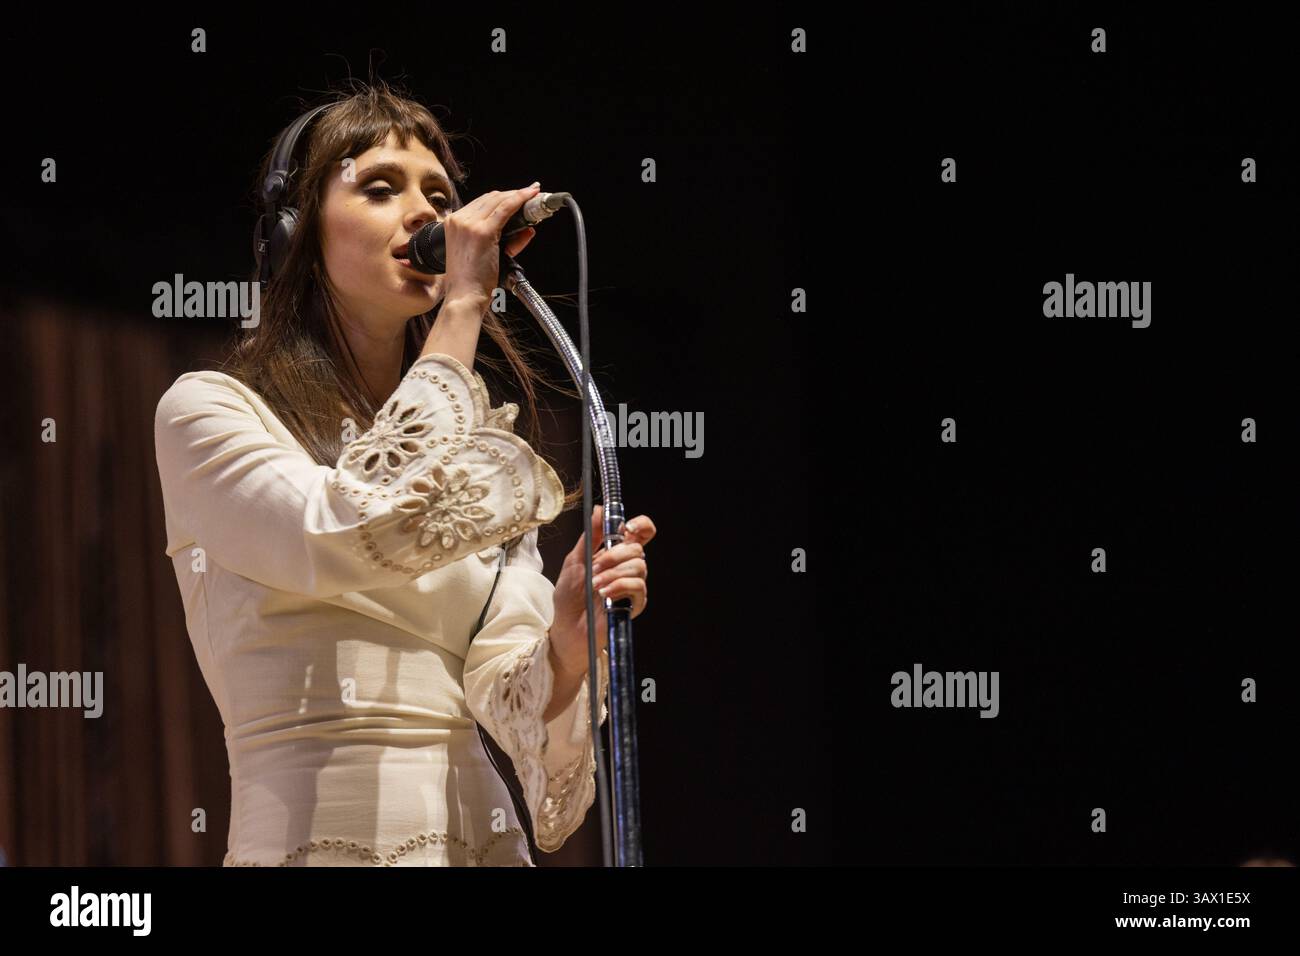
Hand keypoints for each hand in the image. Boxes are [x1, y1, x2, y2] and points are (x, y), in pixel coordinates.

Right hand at [441, 183, 540, 308]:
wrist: (464, 298)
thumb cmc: (472, 283)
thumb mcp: (485, 255)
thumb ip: (506, 241)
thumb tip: (527, 229)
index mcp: (453, 224)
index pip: (481, 202)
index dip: (503, 197)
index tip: (519, 196)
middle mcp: (458, 220)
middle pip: (490, 197)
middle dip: (514, 194)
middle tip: (532, 196)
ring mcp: (469, 224)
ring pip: (499, 200)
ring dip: (519, 196)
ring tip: (535, 197)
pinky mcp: (483, 231)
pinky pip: (506, 208)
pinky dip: (520, 200)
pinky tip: (531, 197)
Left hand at [549, 504, 654, 672]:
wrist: (567, 628)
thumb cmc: (569, 596)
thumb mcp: (575, 561)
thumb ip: (590, 536)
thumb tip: (599, 509)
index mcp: (615, 553)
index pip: (641, 532)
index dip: (640, 525)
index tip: (626, 527)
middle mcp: (627, 567)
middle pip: (638, 548)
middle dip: (615, 555)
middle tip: (595, 567)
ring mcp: (632, 585)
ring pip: (639, 566)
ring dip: (613, 573)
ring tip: (595, 585)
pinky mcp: (634, 603)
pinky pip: (638, 586)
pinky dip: (619, 586)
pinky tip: (605, 594)